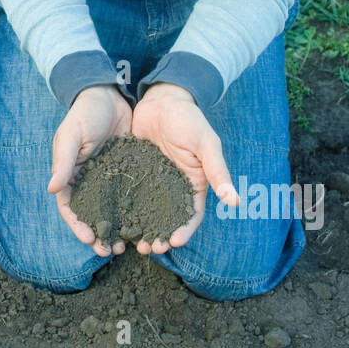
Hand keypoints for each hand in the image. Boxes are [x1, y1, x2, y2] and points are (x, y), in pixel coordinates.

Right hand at [48, 84, 131, 256]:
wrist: (110, 94)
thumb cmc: (85, 113)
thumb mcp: (72, 135)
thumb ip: (63, 161)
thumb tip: (51, 189)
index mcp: (70, 175)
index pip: (69, 207)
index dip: (77, 225)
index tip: (89, 240)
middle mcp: (89, 181)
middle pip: (92, 215)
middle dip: (100, 235)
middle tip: (112, 252)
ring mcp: (109, 179)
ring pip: (112, 211)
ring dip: (118, 229)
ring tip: (129, 245)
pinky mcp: (129, 172)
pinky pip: (132, 197)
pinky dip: (137, 212)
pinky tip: (147, 224)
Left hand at [130, 82, 239, 254]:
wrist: (161, 98)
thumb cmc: (189, 119)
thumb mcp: (206, 144)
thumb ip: (218, 171)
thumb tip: (235, 202)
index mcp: (194, 184)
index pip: (191, 215)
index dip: (184, 231)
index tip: (173, 243)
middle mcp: (173, 187)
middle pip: (167, 219)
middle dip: (159, 236)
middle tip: (147, 249)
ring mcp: (152, 181)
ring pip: (146, 212)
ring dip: (141, 228)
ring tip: (130, 242)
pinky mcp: (134, 172)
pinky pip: (128, 195)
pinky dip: (123, 210)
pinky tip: (113, 220)